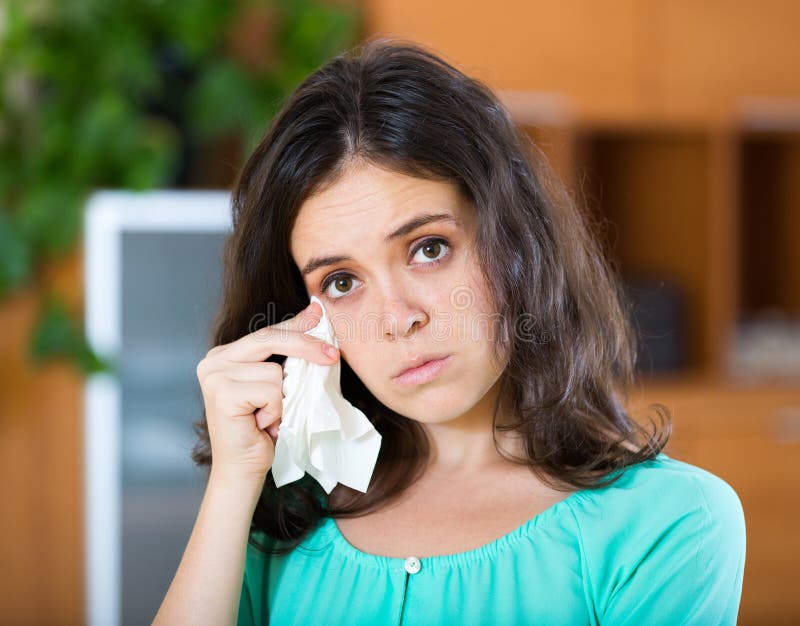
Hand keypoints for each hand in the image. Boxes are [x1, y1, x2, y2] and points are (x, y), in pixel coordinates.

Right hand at [195, 300, 338, 483]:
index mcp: (224, 355)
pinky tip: (261, 423)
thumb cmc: (263, 428)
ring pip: (275, 372)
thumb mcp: (277, 386)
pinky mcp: (222, 393)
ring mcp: (214, 376)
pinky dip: (275, 410)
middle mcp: (213, 360)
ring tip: (269, 416)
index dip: (297, 325)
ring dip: (282, 399)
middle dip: (305, 345)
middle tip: (333, 355)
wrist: (243, 469)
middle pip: (269, 339)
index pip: (267, 332)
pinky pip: (271, 391)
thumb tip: (314, 316)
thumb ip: (287, 357)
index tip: (319, 314)